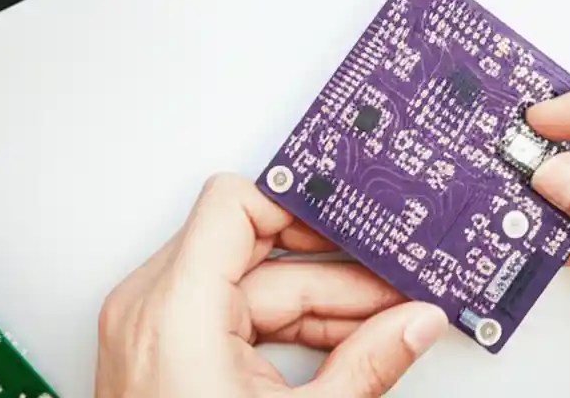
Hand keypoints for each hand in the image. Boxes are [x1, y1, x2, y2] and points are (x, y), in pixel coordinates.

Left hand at [95, 174, 448, 396]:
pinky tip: (345, 342)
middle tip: (397, 278)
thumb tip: (416, 325)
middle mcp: (152, 308)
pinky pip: (236, 315)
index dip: (304, 204)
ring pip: (254, 284)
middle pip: (258, 248)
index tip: (358, 215)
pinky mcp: (165, 351)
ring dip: (322, 302)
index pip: (237, 205)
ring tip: (386, 321)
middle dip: (336, 268)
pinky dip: (289, 326)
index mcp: (176, 311)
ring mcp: (155, 329)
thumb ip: (368, 365)